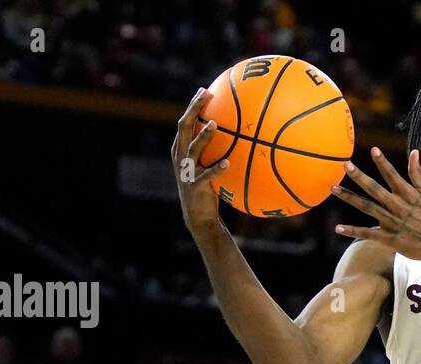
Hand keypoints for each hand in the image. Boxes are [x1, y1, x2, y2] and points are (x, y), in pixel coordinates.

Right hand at [171, 87, 228, 234]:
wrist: (198, 216)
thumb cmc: (208, 187)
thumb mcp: (208, 166)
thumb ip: (215, 150)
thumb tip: (240, 133)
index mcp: (181, 149)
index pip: (184, 122)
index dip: (193, 105)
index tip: (204, 90)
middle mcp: (181, 157)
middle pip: (184, 127)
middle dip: (194, 109)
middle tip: (206, 96)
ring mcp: (186, 171)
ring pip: (193, 149)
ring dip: (203, 136)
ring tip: (214, 124)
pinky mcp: (194, 186)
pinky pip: (206, 176)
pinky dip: (216, 169)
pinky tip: (228, 163)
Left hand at [332, 148, 420, 268]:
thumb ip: (418, 174)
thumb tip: (414, 152)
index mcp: (409, 195)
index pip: (393, 175)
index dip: (383, 163)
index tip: (373, 149)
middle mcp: (398, 207)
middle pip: (375, 189)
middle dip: (360, 177)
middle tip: (346, 165)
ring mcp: (392, 223)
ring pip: (367, 208)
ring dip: (350, 198)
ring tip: (334, 188)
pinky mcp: (390, 239)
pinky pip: (368, 234)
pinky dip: (353, 231)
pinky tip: (338, 228)